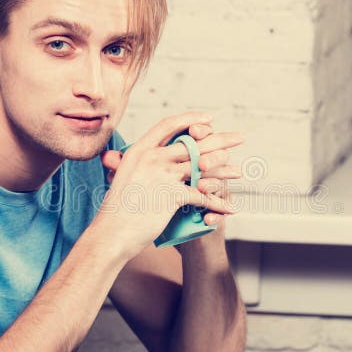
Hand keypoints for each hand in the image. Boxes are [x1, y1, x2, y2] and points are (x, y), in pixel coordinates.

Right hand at [97, 113, 243, 257]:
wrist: (111, 233)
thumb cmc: (117, 209)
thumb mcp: (122, 177)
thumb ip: (131, 163)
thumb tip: (125, 155)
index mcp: (139, 150)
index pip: (169, 124)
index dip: (191, 119)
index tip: (209, 118)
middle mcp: (151, 157)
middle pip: (193, 142)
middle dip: (220, 139)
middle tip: (239, 138)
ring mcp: (162, 174)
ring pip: (202, 165)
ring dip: (224, 169)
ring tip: (238, 171)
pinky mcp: (171, 195)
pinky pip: (202, 195)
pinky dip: (217, 203)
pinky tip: (229, 207)